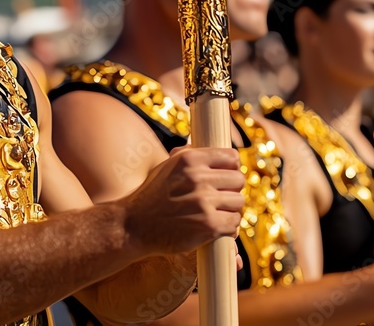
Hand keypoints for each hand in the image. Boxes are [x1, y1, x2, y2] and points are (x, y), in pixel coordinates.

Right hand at [120, 147, 244, 255]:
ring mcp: (203, 202)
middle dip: (232, 189)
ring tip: (219, 213)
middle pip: (238, 180)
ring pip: (239, 202)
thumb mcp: (166, 167)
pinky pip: (234, 223)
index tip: (227, 176)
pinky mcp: (208, 226)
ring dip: (231, 209)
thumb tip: (209, 145)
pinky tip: (219, 227)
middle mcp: (197, 178)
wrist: (134, 226)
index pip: (231, 157)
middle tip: (222, 197)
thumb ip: (187, 155)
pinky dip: (229, 227)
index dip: (232, 168)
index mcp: (189, 159)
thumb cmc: (152, 195)